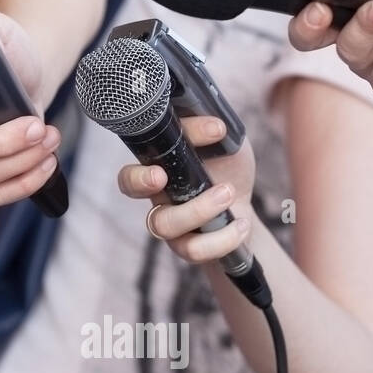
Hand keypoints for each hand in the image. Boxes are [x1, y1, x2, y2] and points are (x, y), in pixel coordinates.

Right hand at [115, 116, 256, 265]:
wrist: (244, 207)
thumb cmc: (228, 169)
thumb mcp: (228, 143)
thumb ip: (216, 131)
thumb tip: (215, 123)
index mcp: (159, 164)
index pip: (134, 161)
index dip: (140, 168)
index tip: (162, 168)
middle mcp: (156, 192)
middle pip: (128, 189)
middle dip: (140, 181)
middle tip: (162, 176)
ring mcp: (169, 221)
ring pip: (163, 224)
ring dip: (200, 209)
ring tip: (229, 194)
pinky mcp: (186, 246)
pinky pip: (193, 249)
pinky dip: (223, 236)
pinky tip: (240, 222)